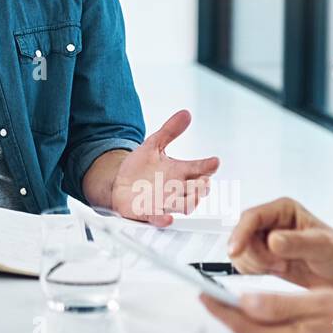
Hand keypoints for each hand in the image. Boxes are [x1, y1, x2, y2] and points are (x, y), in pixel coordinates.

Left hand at [109, 109, 218, 225]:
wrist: (118, 183)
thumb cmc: (141, 167)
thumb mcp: (154, 144)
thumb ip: (170, 130)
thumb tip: (185, 113)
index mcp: (180, 172)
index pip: (200, 169)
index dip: (208, 166)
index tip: (214, 162)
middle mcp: (176, 189)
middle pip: (196, 190)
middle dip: (202, 187)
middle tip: (203, 182)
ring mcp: (164, 202)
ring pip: (183, 206)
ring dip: (189, 203)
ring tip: (193, 198)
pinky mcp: (148, 212)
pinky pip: (158, 219)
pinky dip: (163, 220)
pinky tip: (168, 219)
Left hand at [201, 289, 332, 332]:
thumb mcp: (322, 302)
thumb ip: (280, 304)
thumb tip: (245, 301)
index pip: (240, 324)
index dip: (218, 308)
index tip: (203, 294)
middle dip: (234, 316)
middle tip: (219, 297)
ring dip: (255, 328)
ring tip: (254, 307)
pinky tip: (281, 327)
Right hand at [227, 197, 332, 289]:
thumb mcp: (323, 247)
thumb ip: (298, 243)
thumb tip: (272, 240)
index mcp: (283, 210)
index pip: (251, 217)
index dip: (240, 233)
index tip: (236, 251)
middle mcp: (270, 221)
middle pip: (242, 236)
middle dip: (256, 255)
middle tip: (280, 266)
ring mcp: (264, 239)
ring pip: (240, 251)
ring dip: (256, 264)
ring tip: (282, 268)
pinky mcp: (262, 255)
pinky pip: (244, 263)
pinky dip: (255, 271)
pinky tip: (277, 272)